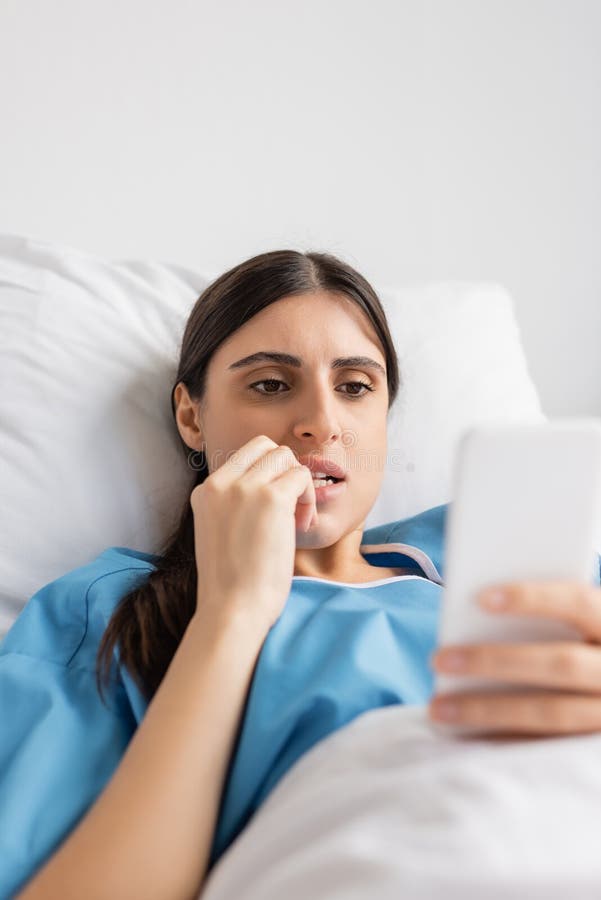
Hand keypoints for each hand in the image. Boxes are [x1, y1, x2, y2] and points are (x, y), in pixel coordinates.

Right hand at [190, 434, 317, 633]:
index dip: (268, 474)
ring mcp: (244, 488)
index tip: (274, 510)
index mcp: (205, 492)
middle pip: (266, 446)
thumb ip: (235, 505)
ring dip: (299, 485)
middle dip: (285, 471)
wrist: (232, 610)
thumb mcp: (221, 532)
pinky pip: (301, 477)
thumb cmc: (233, 584)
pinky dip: (309, 500)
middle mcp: (220, 483)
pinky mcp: (270, 498)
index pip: (244, 455)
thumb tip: (270, 485)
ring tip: (297, 521)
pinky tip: (302, 527)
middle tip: (290, 509)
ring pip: (286, 457)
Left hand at [428, 579, 600, 735]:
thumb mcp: (577, 627)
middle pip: (561, 663)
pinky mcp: (597, 752)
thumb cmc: (580, 646)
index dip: (533, 598)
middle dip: (495, 660)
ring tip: (437, 709)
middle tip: (438, 659)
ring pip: (553, 714)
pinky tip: (467, 739)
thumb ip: (546, 619)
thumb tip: (476, 613)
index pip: (580, 601)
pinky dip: (507, 742)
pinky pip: (549, 749)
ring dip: (489, 711)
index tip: (480, 598)